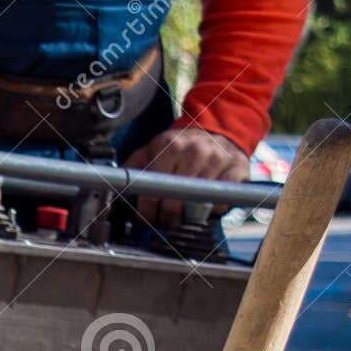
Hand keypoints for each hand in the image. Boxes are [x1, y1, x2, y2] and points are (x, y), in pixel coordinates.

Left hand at [124, 126, 248, 227]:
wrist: (219, 128)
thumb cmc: (181, 146)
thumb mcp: (152, 148)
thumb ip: (133, 166)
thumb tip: (114, 186)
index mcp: (170, 146)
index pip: (155, 188)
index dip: (148, 209)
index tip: (146, 219)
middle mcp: (195, 151)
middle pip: (176, 199)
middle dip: (166, 217)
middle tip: (164, 221)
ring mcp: (218, 159)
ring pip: (199, 203)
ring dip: (189, 215)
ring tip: (184, 213)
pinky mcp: (237, 168)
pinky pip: (222, 201)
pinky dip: (214, 209)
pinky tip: (206, 205)